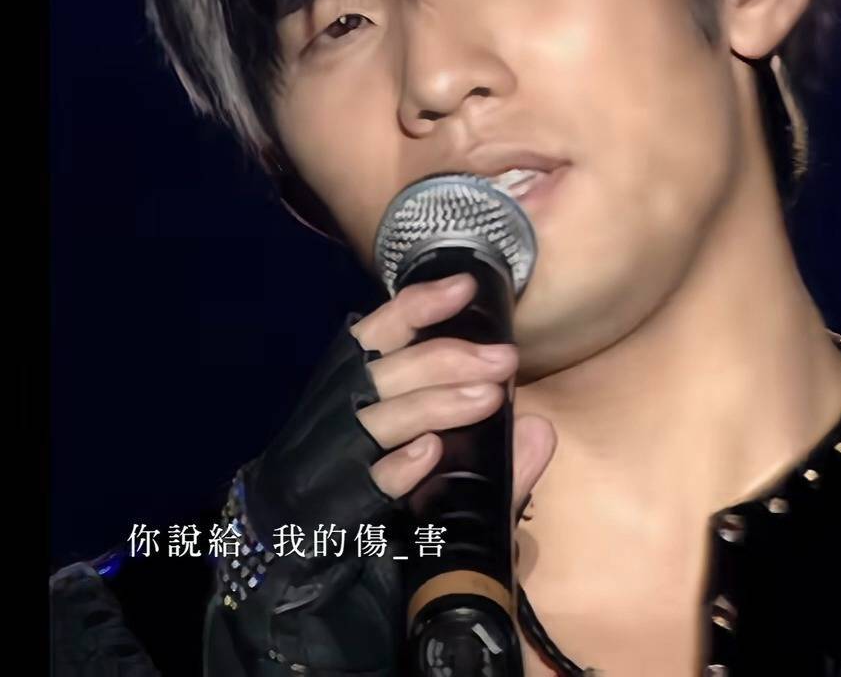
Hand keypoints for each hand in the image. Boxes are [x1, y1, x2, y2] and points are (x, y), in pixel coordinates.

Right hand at [350, 273, 556, 519]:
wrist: (300, 553)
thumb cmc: (379, 491)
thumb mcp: (435, 460)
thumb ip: (494, 453)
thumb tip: (540, 430)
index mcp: (356, 389)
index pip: (379, 333)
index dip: (417, 306)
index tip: (465, 287)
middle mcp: (339, 415)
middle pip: (389, 370)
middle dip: (448, 357)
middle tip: (504, 359)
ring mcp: (335, 460)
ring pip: (384, 418)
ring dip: (438, 403)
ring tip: (489, 396)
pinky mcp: (336, 506)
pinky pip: (367, 481)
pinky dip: (399, 466)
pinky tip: (430, 453)